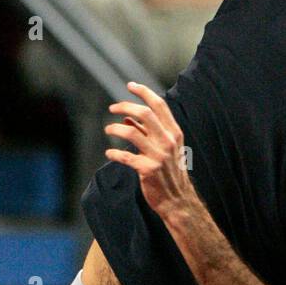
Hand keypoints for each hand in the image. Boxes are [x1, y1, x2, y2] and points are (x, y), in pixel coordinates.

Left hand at [104, 82, 194, 218]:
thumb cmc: (170, 171)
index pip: (159, 105)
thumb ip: (147, 132)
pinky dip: (115, 152)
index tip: (130, 85)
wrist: (177, 199)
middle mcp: (168, 141)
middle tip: (112, 107)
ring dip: (116, 128)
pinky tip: (109, 152)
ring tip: (108, 128)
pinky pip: (126, 157)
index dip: (144, 92)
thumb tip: (129, 117)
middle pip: (145, 114)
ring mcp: (158, 155)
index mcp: (174, 132)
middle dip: (126, 106)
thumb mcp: (165, 147)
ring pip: (132, 133)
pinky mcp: (148, 170)